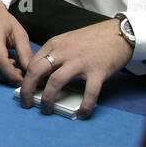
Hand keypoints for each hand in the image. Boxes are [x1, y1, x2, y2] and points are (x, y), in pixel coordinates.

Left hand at [18, 20, 132, 118]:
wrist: (119, 33)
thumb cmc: (93, 39)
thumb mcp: (67, 41)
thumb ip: (55, 54)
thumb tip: (43, 74)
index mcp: (55, 44)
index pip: (32, 63)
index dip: (26, 78)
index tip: (27, 89)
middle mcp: (64, 52)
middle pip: (37, 71)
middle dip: (27, 89)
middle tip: (26, 101)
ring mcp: (81, 62)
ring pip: (56, 82)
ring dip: (48, 99)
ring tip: (46, 109)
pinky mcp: (98, 71)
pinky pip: (89, 92)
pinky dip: (84, 106)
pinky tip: (82, 114)